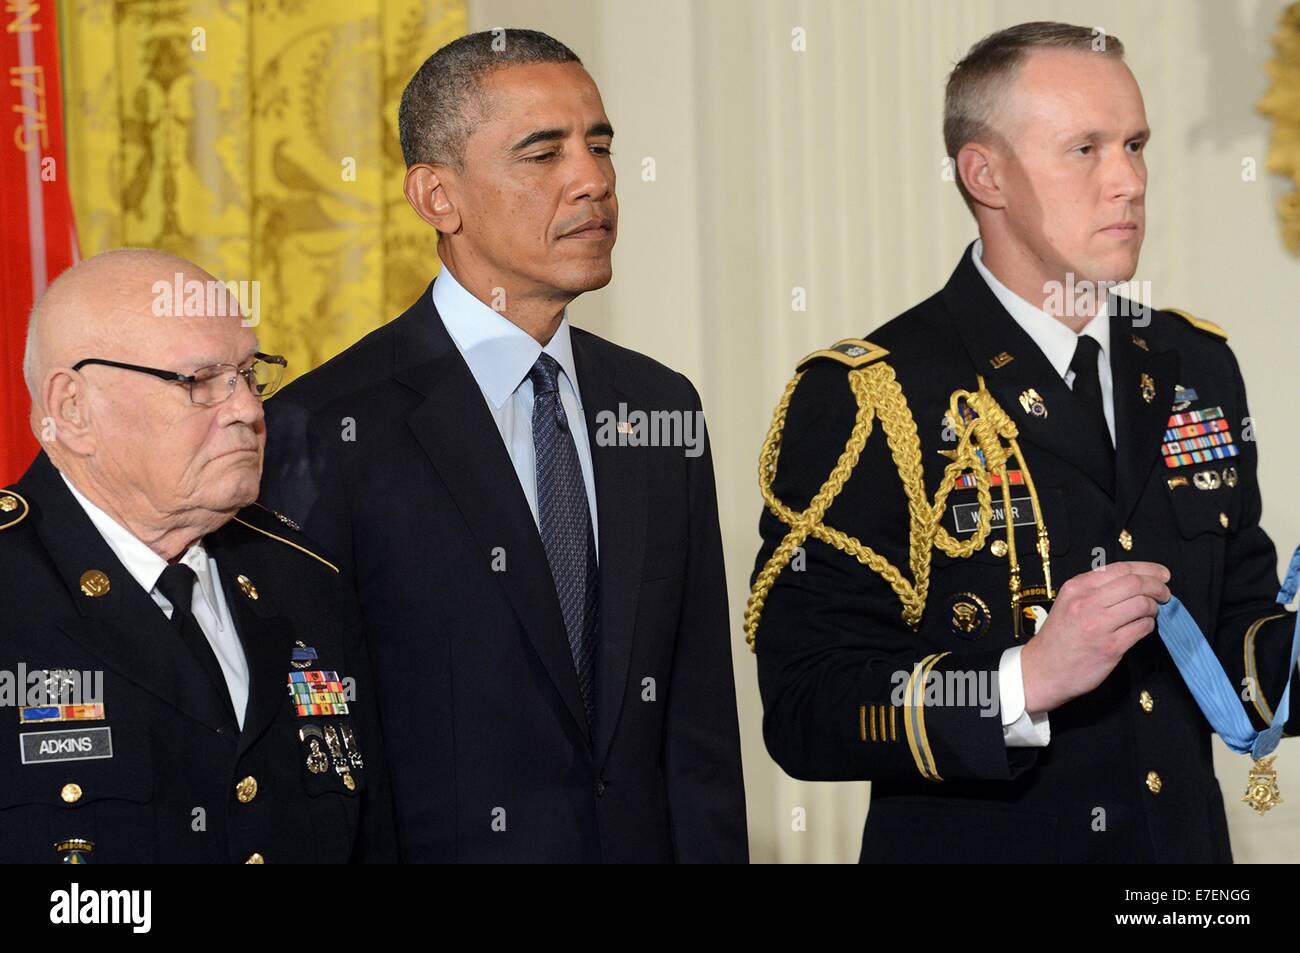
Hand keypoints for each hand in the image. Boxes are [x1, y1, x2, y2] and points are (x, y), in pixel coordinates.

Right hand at [1020, 561, 1170, 712]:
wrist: (1043, 669)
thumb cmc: (1059, 638)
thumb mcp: (1068, 602)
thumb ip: (1094, 589)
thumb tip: (1134, 581)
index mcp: (1076, 587)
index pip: (1120, 569)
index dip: (1148, 569)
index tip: (1162, 574)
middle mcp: (1086, 602)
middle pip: (1135, 583)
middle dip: (1158, 586)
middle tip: (1165, 593)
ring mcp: (1098, 624)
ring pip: (1142, 604)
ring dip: (1154, 607)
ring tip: (1151, 613)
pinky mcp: (1110, 646)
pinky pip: (1142, 628)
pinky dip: (1148, 625)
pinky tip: (1142, 627)